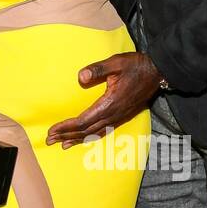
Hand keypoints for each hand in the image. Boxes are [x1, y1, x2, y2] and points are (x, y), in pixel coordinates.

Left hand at [46, 52, 161, 147]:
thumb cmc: (136, 65)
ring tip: (62, 144)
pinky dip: (90, 136)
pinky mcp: (122, 116)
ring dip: (77, 139)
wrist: (157, 72)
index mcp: (109, 103)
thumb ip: (98, 69)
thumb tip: (81, 77)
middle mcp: (113, 114)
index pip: (83, 121)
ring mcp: (119, 117)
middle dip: (66, 135)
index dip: (66, 127)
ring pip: (94, 133)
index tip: (52, 130)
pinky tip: (84, 138)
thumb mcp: (116, 62)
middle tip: (49, 140)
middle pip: (86, 131)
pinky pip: (103, 131)